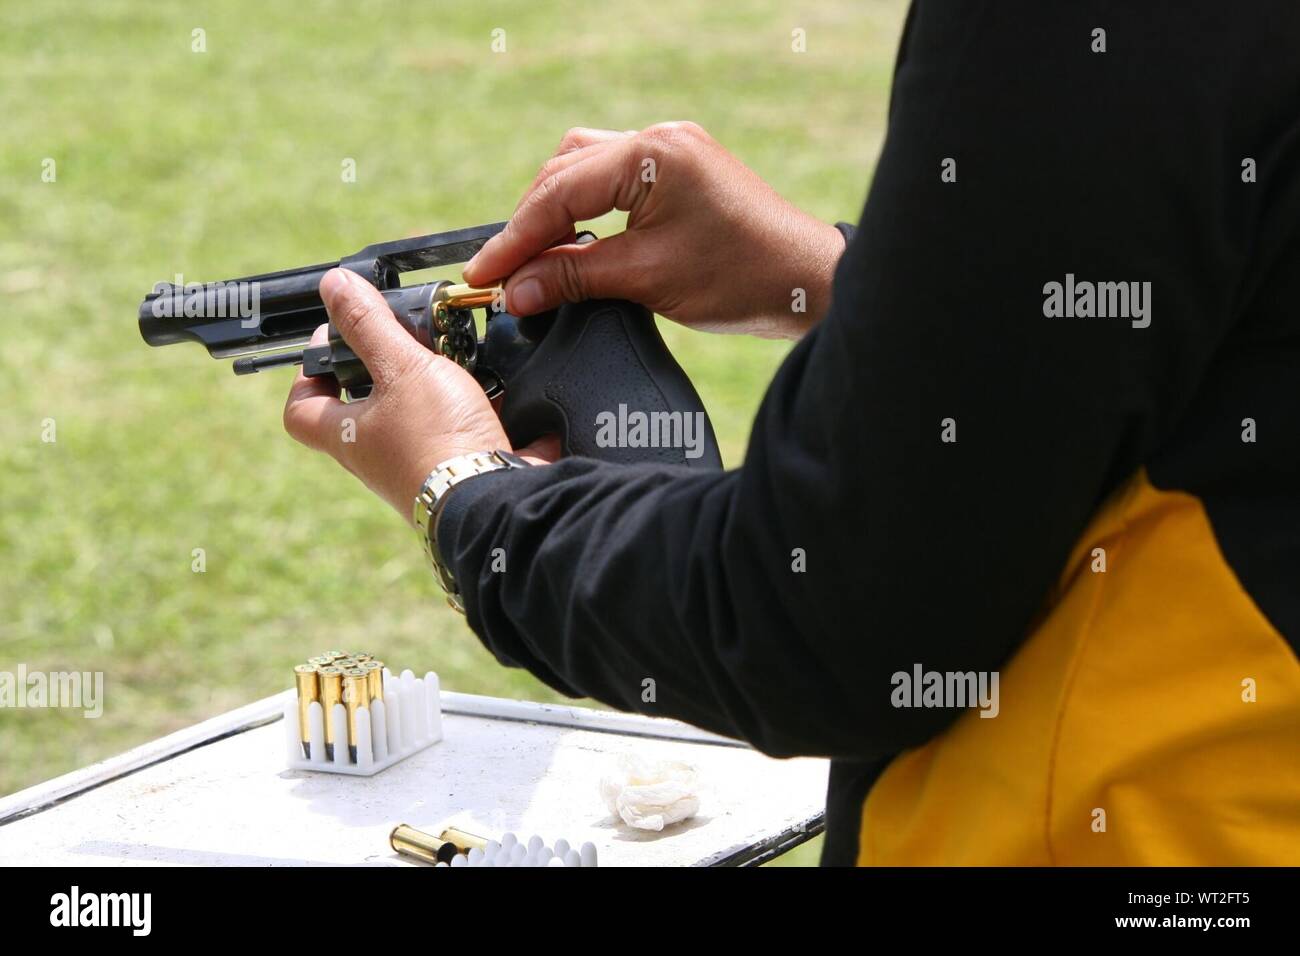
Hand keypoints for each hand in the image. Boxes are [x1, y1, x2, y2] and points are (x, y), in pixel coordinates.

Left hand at [283, 268, 554, 521]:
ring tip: (450, 353)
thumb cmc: (439, 441)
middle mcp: (378, 457)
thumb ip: (369, 324)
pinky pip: (458, 430)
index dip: (308, 375)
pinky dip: (472, 404)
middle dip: (380, 370)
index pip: (300, 411)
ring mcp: (419, 466)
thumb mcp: (401, 367)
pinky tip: (493, 382)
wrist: (499, 497)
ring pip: (412, 417)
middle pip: (361, 410)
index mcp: (348, 437)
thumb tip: (333, 285)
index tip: (332, 342)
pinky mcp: (461, 468)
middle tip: (401, 337)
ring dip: (429, 386)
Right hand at [462, 122, 844, 338]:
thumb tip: (516, 290)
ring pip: (584, 170)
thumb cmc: (742, 279)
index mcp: (653, 155)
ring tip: (532, 261)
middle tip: (504, 273)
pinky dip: (584, 212)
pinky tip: (572, 246)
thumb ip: (574, 278)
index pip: (559, 190)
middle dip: (529, 222)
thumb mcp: (647, 280)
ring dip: (554, 213)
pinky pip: (613, 182)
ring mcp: (671, 153)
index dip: (515, 238)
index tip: (484, 273)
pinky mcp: (679, 174)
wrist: (806, 282)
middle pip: (564, 170)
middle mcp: (660, 140)